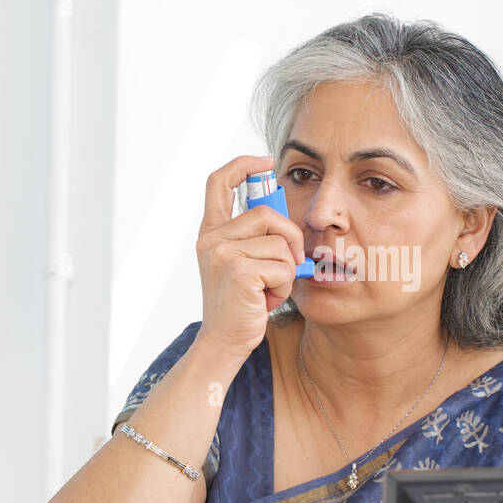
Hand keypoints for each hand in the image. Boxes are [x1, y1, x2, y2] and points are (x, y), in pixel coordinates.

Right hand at [194, 154, 306, 366]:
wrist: (225, 342)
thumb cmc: (242, 304)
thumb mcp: (244, 263)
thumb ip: (257, 238)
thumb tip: (288, 219)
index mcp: (212, 232)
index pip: (219, 182)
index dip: (243, 164)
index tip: (266, 161)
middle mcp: (211, 238)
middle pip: (267, 214)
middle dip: (291, 238)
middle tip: (291, 264)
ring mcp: (222, 253)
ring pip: (280, 243)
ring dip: (287, 270)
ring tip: (268, 289)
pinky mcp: (238, 271)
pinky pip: (283, 266)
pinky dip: (284, 286)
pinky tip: (266, 300)